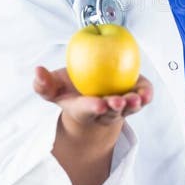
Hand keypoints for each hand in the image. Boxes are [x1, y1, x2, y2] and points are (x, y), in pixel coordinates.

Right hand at [33, 65, 153, 127]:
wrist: (91, 95)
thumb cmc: (71, 91)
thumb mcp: (53, 88)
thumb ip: (44, 83)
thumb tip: (38, 70)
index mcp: (83, 110)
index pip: (87, 110)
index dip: (92, 108)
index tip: (98, 105)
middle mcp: (104, 112)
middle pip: (111, 113)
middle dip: (115, 108)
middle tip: (118, 101)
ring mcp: (121, 107)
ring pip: (129, 109)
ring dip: (133, 105)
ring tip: (136, 99)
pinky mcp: (135, 97)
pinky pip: (143, 97)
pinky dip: (146, 95)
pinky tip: (146, 92)